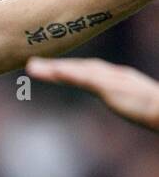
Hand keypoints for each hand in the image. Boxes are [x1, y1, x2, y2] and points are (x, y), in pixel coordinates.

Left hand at [26, 56, 158, 131]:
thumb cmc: (157, 111)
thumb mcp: (141, 107)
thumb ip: (132, 103)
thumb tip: (133, 108)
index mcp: (120, 79)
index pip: (90, 71)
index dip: (71, 69)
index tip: (55, 68)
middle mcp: (113, 75)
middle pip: (79, 67)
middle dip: (56, 66)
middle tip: (32, 64)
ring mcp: (111, 79)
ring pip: (76, 70)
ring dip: (53, 68)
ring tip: (31, 67)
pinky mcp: (109, 87)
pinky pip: (84, 79)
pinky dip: (69, 74)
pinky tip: (54, 71)